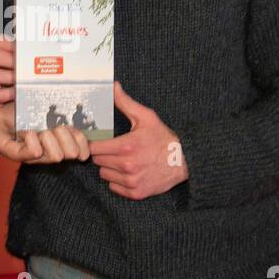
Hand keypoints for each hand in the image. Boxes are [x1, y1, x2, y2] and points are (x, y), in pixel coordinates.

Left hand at [0, 101, 90, 164]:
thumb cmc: (20, 110)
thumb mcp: (44, 108)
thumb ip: (61, 111)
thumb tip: (80, 111)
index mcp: (59, 141)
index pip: (81, 151)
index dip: (83, 142)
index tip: (75, 128)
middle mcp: (49, 152)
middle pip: (71, 153)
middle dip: (66, 136)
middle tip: (52, 126)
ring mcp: (34, 156)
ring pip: (55, 155)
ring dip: (49, 137)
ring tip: (38, 129)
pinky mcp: (18, 155)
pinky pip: (34, 152)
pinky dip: (32, 139)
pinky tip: (26, 131)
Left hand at [90, 81, 188, 199]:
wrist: (183, 161)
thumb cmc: (163, 138)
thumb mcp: (146, 117)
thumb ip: (125, 102)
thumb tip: (112, 86)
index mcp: (126, 146)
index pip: (95, 148)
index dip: (97, 144)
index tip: (102, 142)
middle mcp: (127, 165)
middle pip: (98, 162)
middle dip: (104, 154)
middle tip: (116, 150)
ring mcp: (131, 181)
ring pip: (104, 175)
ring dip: (110, 168)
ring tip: (123, 161)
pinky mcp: (136, 193)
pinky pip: (114, 188)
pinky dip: (118, 181)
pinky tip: (129, 172)